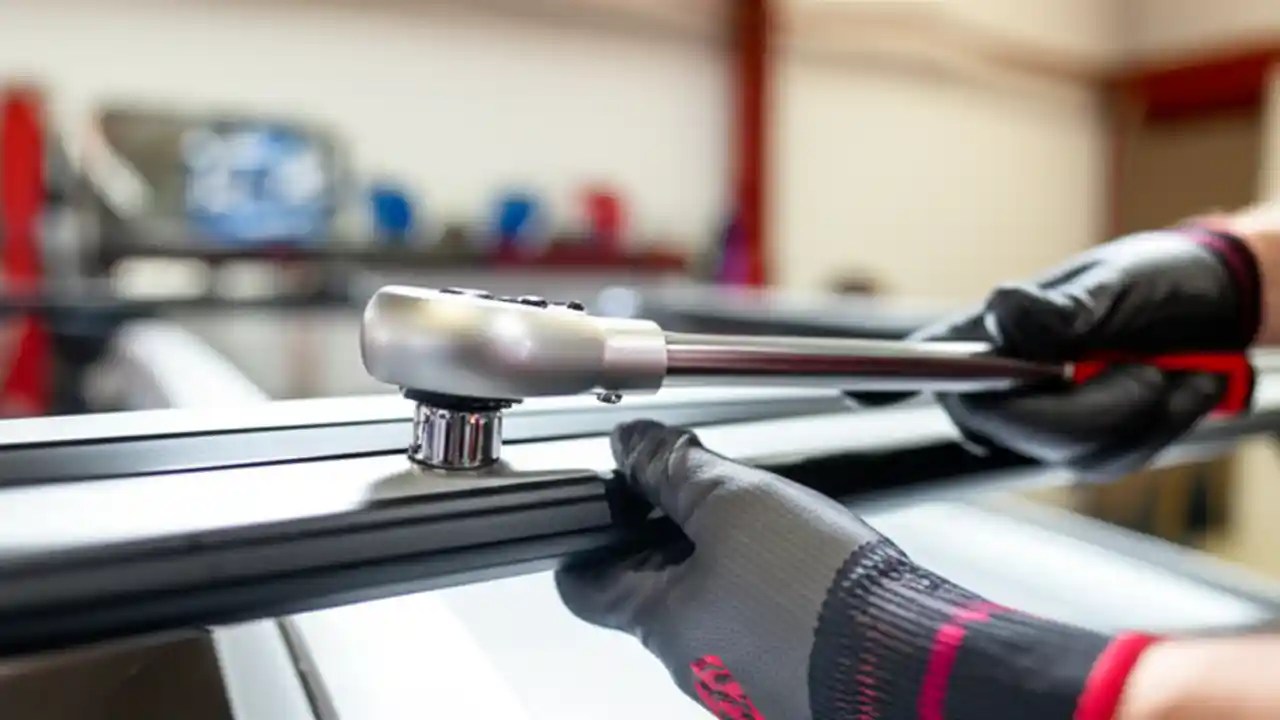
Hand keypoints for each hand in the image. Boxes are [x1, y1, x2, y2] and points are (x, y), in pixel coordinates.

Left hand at [556, 420, 1133, 719]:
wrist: (912, 657)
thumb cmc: (821, 591)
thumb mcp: (736, 501)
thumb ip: (673, 469)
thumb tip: (630, 443)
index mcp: (661, 622)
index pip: (582, 584)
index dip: (586, 536)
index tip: (605, 502)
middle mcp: (691, 662)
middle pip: (652, 590)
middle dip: (672, 537)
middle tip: (707, 495)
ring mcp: (738, 681)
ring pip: (710, 608)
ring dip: (726, 564)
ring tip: (769, 526)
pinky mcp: (784, 684)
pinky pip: (758, 631)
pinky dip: (768, 595)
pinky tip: (804, 567)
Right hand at [900, 229, 1260, 479]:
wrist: (1206, 309)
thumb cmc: (1147, 282)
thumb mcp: (1111, 281)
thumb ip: (1059, 308)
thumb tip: (1002, 310)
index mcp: (979, 340)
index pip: (932, 370)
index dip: (908, 388)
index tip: (886, 394)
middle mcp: (992, 391)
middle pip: (1028, 432)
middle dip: (1105, 408)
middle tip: (1148, 368)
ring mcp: (1033, 428)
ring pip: (1081, 456)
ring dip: (1147, 416)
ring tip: (1172, 370)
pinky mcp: (1076, 452)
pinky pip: (1115, 463)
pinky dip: (1162, 427)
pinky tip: (1178, 389)